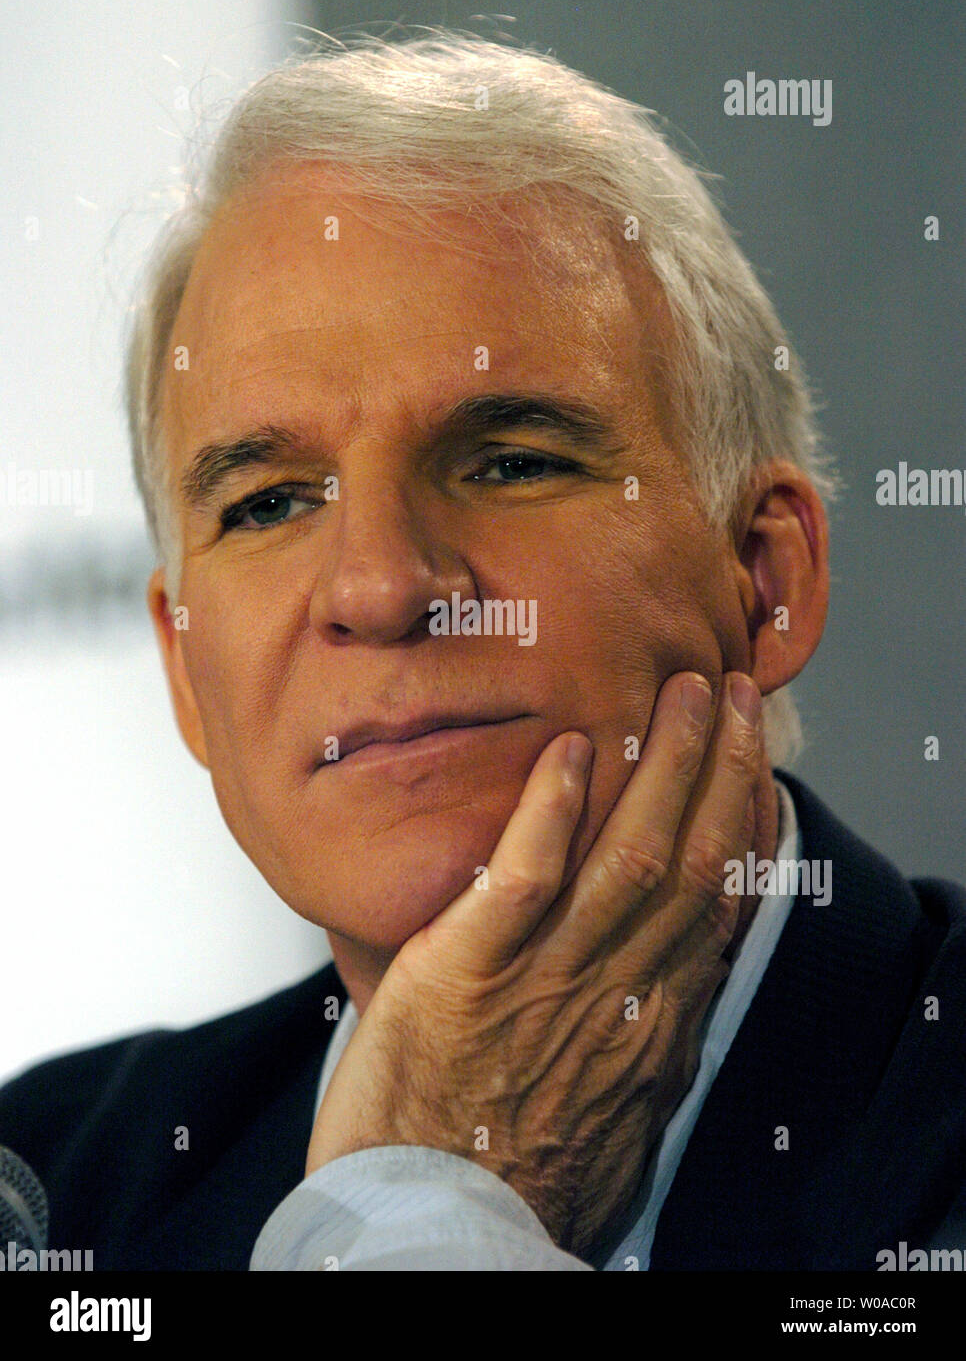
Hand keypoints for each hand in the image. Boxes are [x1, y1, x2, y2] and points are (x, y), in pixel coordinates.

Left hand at [306, 671, 762, 1257]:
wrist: (439, 1234)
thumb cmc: (516, 1175)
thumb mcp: (618, 1116)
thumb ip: (646, 1038)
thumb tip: (673, 989)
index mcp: (653, 1023)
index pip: (718, 901)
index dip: (744, 822)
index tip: (753, 760)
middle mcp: (617, 993)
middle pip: (690, 859)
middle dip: (718, 767)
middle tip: (724, 690)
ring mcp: (542, 979)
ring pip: (625, 854)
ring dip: (660, 764)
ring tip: (676, 691)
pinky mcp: (463, 974)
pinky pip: (520, 879)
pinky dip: (549, 811)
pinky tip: (569, 750)